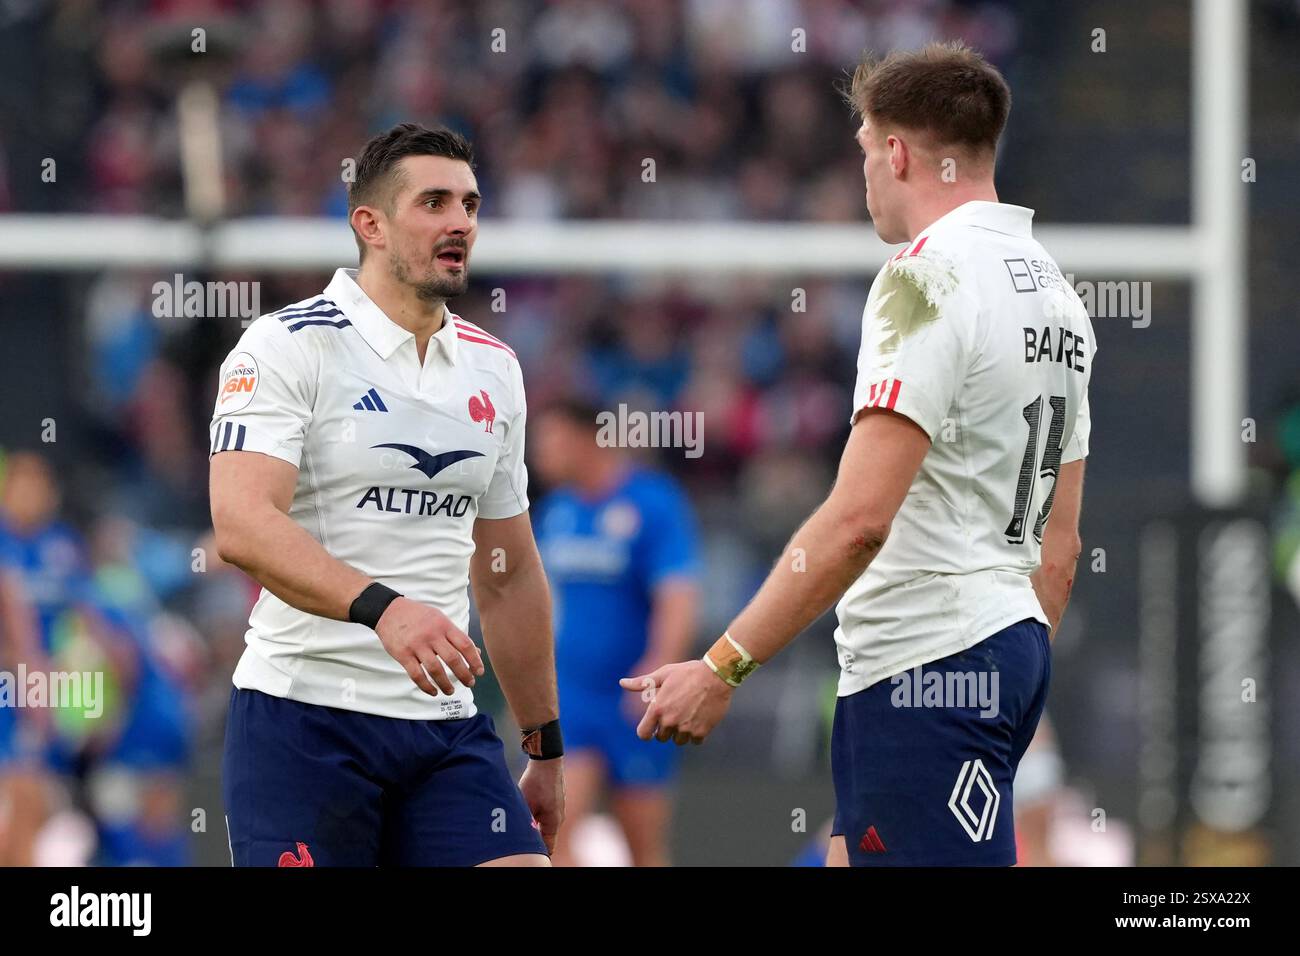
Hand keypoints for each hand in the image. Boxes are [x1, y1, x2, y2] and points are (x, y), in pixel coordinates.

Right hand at [374, 597, 483, 695]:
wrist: (389, 610)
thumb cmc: (419, 616)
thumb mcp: (440, 619)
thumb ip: (456, 636)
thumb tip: (477, 652)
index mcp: (444, 625)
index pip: (465, 644)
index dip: (474, 660)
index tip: (479, 672)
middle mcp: (432, 635)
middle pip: (453, 659)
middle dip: (464, 674)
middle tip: (470, 683)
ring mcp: (417, 645)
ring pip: (435, 669)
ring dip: (445, 683)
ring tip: (451, 691)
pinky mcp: (403, 654)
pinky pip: (417, 675)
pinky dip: (426, 686)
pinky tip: (433, 691)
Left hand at [518, 757, 563, 854]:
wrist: (547, 761)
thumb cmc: (536, 782)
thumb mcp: (526, 804)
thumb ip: (525, 822)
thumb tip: (520, 836)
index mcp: (554, 822)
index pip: (548, 847)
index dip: (538, 852)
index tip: (527, 852)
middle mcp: (559, 818)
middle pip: (546, 837)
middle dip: (534, 840)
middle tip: (520, 839)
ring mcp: (559, 810)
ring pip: (546, 826)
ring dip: (535, 828)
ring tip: (522, 824)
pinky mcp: (556, 802)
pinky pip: (547, 816)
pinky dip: (538, 818)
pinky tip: (528, 812)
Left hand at [618, 660, 732, 744]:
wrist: (716, 675)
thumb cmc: (687, 672)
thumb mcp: (663, 674)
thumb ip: (642, 682)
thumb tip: (622, 683)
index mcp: (657, 708)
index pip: (644, 734)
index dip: (647, 732)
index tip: (653, 727)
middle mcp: (670, 721)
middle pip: (662, 738)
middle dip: (666, 729)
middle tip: (676, 713)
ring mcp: (686, 728)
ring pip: (679, 741)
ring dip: (681, 732)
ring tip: (688, 714)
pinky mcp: (701, 731)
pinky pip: (694, 741)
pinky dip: (696, 733)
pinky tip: (699, 718)